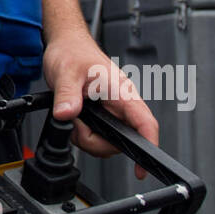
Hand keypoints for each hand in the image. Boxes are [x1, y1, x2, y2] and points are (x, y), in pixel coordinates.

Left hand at [41, 33, 158, 179]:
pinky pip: (98, 136)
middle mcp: (122, 103)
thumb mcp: (66, 73)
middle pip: (121, 141)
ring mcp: (113, 111)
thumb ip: (67, 95)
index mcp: (122, 91)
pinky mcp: (103, 116)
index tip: (141, 168)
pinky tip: (75, 119)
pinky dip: (84, 134)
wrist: (66, 45)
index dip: (148, 146)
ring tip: (74, 117)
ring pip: (108, 142)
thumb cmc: (73, 52)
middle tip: (76, 125)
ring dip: (87, 137)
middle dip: (95, 141)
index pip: (144, 122)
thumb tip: (66, 115)